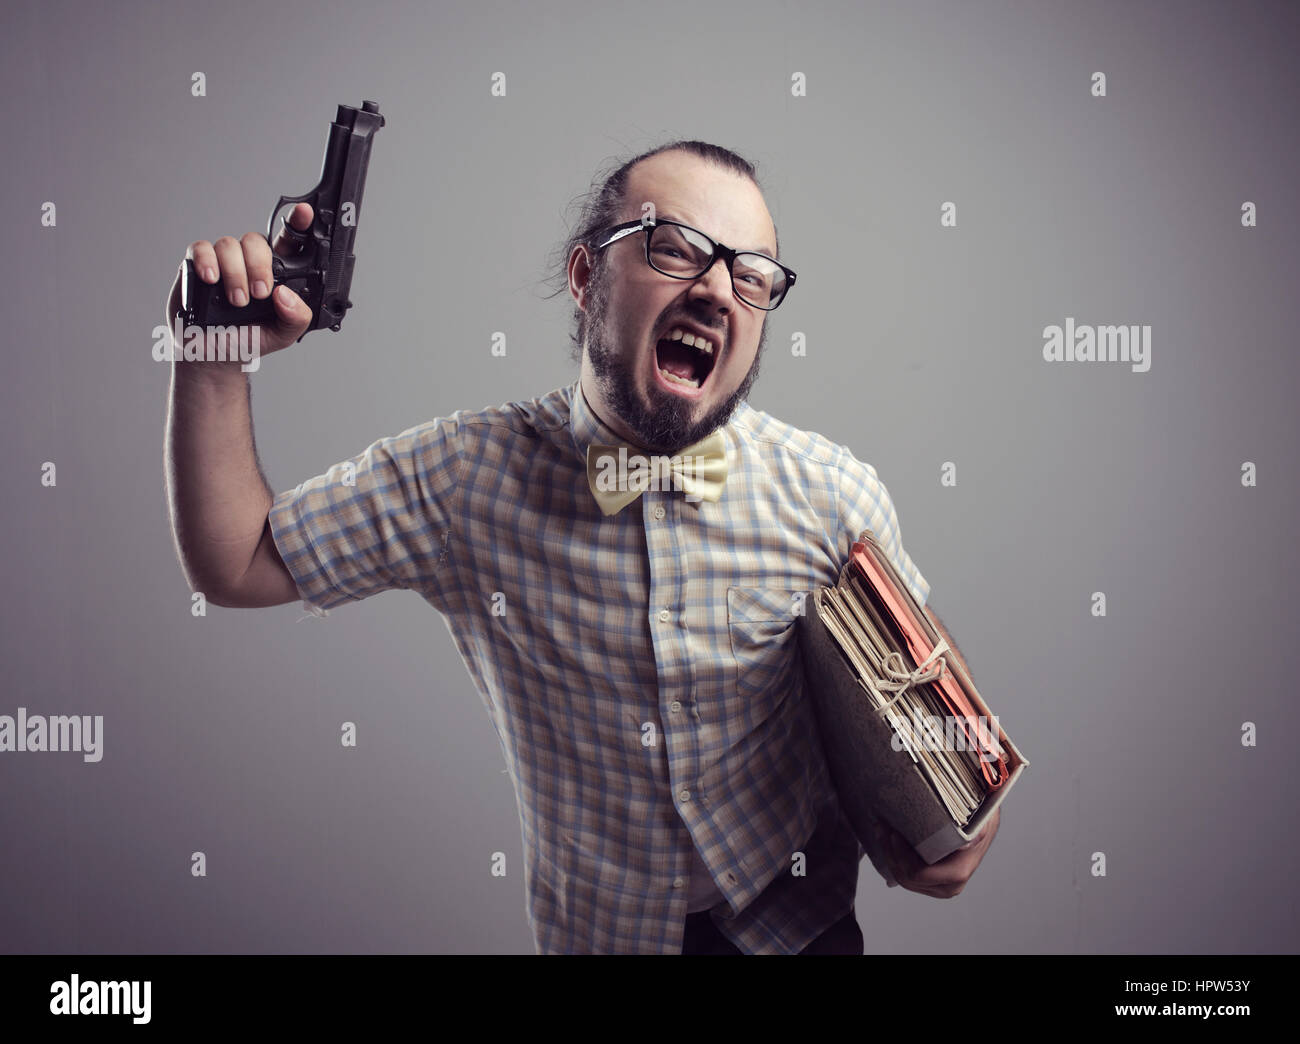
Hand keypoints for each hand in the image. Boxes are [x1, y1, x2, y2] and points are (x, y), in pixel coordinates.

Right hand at [164, 203, 315, 360]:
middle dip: (260, 266)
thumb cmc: (249, 338)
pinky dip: (207, 262)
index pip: (289, 242)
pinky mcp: (197, 265)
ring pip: (230, 244)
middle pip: (256, 241)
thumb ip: (297, 317)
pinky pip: (200, 248)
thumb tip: (285, 294)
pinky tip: (212, 280)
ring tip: (237, 301)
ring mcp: (223, 261)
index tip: (305, 213)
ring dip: (235, 272)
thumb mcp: (284, 334)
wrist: (215, 355)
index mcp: (275, 272)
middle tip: (260, 294)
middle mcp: (249, 261)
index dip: (297, 224)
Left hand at [874, 807, 999, 897]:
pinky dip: (894, 857)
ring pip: (903, 878)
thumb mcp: (978, 823)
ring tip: (882, 830)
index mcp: (957, 873)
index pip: (919, 874)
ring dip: (889, 854)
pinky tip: (887, 839)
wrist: (982, 824)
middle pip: (907, 878)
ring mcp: (937, 886)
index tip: (893, 833)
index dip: (901, 855)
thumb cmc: (978, 821)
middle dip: (890, 852)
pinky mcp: (929, 881)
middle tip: (882, 827)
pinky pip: (905, 875)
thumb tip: (963, 843)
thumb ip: (972, 833)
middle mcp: (948, 886)